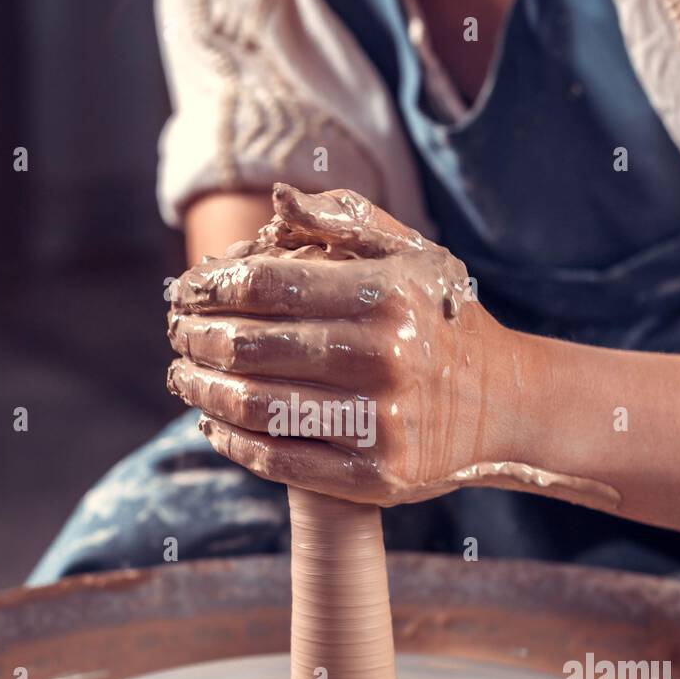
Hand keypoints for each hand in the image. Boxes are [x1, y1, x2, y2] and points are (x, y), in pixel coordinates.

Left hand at [167, 184, 513, 505]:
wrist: (501, 404)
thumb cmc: (439, 320)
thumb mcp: (410, 257)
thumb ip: (345, 222)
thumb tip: (277, 200)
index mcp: (387, 295)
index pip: (266, 286)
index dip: (211, 287)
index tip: (186, 290)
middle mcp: (385, 359)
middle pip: (250, 347)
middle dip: (197, 338)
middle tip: (178, 334)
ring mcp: (380, 425)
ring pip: (255, 407)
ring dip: (203, 391)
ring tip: (183, 377)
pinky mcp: (374, 478)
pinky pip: (279, 461)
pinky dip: (233, 442)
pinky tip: (212, 424)